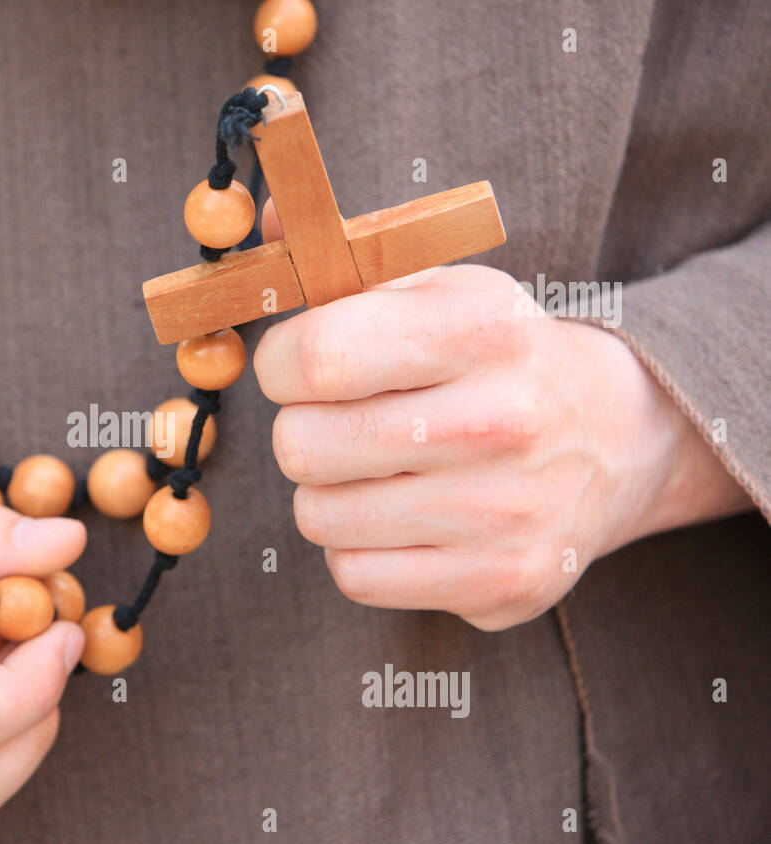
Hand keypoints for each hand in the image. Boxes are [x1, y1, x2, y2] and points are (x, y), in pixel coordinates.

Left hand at [254, 202, 751, 629]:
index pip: (319, 357)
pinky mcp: (504, 579)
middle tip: (341, 422)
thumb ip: (348, 258)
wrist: (619, 438)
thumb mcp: (441, 289)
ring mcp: (505, 511)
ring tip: (378, 471)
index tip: (296, 367)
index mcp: (480, 330)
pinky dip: (360, 551)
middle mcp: (501, 420)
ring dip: (329, 494)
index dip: (280, 363)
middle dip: (302, 431)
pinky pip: (355, 577)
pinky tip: (402, 519)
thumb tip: (270, 217)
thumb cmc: (496, 357)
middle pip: (303, 446)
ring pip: (319, 517)